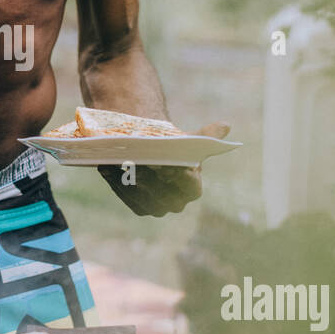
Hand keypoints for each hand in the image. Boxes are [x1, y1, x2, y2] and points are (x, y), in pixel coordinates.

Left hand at [98, 121, 229, 217]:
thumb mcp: (189, 139)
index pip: (189, 186)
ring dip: (130, 178)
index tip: (171, 163)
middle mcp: (176, 203)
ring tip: (121, 161)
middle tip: (142, 161)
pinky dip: (116, 181)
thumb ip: (207, 135)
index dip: (181, 175)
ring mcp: (155, 207)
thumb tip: (226, 126)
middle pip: (163, 192)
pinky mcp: (136, 206)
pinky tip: (108, 166)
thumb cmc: (172, 146)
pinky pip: (126, 195)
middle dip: (152, 177)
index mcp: (193, 189)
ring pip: (143, 193)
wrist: (153, 155)